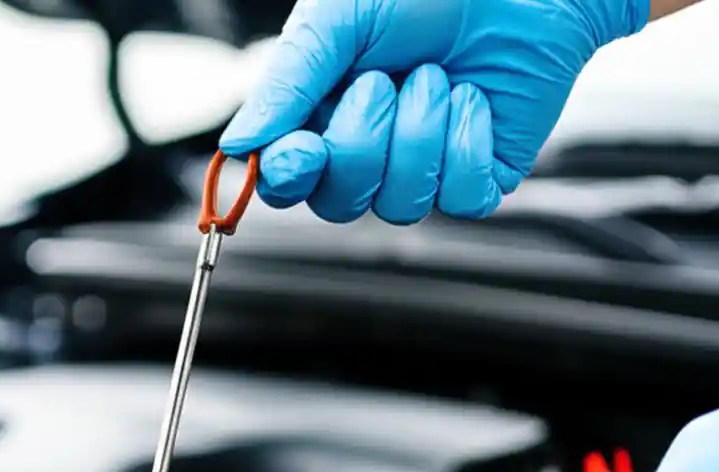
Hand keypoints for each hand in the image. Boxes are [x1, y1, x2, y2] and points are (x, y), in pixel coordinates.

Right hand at [219, 0, 648, 224]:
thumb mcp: (337, 22)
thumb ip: (288, 84)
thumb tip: (240, 144)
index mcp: (320, 117)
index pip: (286, 181)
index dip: (288, 177)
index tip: (301, 151)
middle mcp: (368, 154)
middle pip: (338, 203)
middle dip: (362, 140)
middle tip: (382, 80)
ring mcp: (423, 171)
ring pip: (399, 204)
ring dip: (418, 132)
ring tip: (435, 77)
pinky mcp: (479, 176)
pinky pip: (460, 198)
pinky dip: (466, 143)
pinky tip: (472, 100)